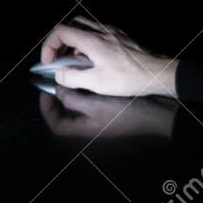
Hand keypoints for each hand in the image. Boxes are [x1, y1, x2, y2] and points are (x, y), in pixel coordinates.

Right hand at [39, 16, 177, 97]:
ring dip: (75, 41)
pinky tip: (94, 59)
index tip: (50, 62)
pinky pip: (98, 32)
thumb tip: (59, 74)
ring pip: (85, 27)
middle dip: (61, 40)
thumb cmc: (130, 78)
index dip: (50, 46)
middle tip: (60, 58)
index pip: (61, 32)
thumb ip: (73, 77)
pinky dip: (89, 42)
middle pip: (72, 24)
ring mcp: (112, 32)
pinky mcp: (121, 37)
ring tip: (76, 61)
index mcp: (92, 40)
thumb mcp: (97, 83)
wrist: (158, 73)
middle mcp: (101, 31)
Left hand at [39, 85, 178, 139]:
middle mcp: (91, 125)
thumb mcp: (95, 104)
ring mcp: (102, 118)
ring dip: (73, 90)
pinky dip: (88, 88)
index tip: (44, 90)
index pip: (56, 125)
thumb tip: (58, 91)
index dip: (46, 109)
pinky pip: (93, 100)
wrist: (157, 113)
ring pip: (79, 105)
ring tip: (72, 74)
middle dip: (59, 97)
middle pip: (67, 114)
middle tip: (58, 79)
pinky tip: (91, 74)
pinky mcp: (112, 110)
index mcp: (85, 128)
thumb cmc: (125, 111)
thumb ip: (73, 99)